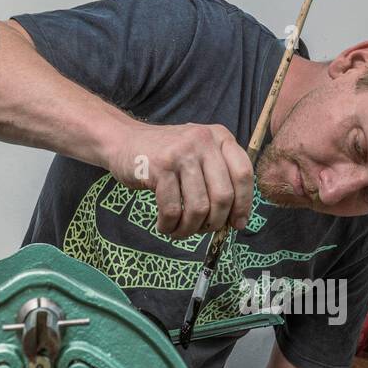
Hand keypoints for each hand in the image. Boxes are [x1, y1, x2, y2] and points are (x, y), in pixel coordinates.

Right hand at [110, 122, 254, 237]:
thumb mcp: (199, 155)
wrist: (123, 140)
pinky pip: (172, 209)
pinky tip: (165, 225)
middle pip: (223, 195)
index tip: (237, 224)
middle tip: (204, 230)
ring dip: (190, 228)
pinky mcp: (159, 167)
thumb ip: (220, 178)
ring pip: (198, 207)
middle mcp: (203, 141)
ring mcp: (181, 153)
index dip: (244, 204)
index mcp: (219, 136)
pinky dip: (169, 225)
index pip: (243, 174)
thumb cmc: (167, 156)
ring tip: (180, 231)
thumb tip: (238, 220)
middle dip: (215, 222)